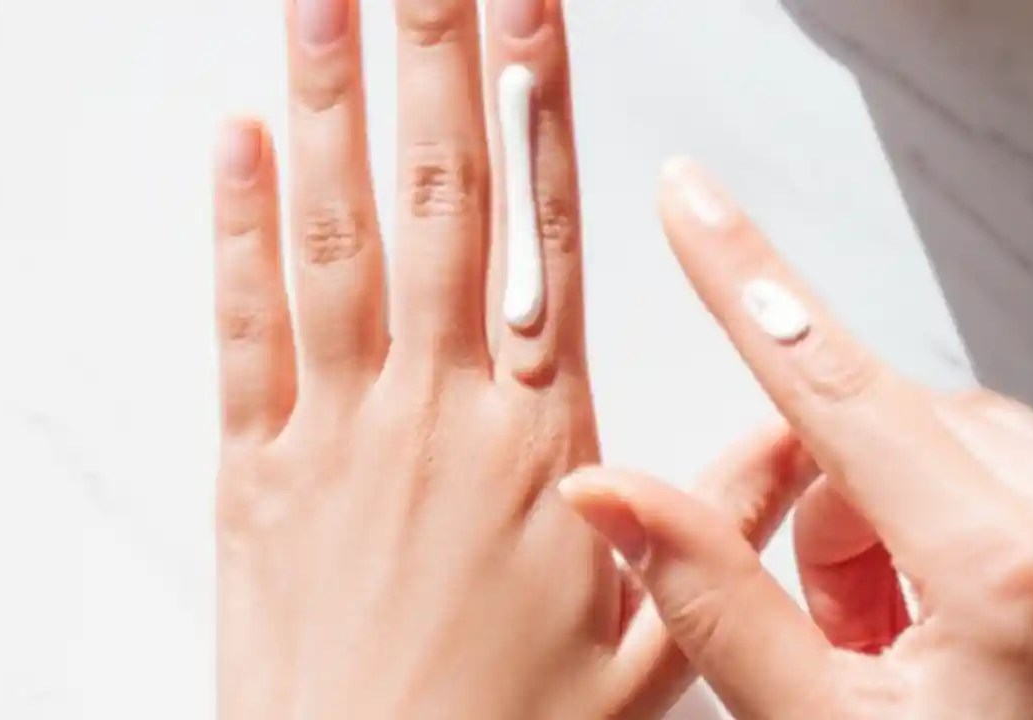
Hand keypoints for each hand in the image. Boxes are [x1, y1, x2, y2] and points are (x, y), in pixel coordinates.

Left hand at [211, 2, 814, 716]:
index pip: (543, 233)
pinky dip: (235, 227)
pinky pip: (245, 326)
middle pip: (439, 198)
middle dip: (437, 59)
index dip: (538, 109)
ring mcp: (337, 429)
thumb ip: (720, 524)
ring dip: (326, 105)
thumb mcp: (650, 649)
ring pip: (335, 237)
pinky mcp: (256, 469)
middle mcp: (437, 408)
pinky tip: (235, 139)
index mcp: (540, 437)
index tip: (529, 12)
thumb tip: (797, 435)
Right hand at [560, 160, 1032, 718]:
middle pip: (891, 428)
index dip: (746, 284)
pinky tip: (973, 637)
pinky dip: (966, 538)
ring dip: (897, 527)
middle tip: (846, 634)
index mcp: (1011, 572)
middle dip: (837, 517)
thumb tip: (612, 498)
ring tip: (911, 649)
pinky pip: (1023, 482)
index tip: (693, 201)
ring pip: (953, 451)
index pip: (835, 388)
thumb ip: (713, 605)